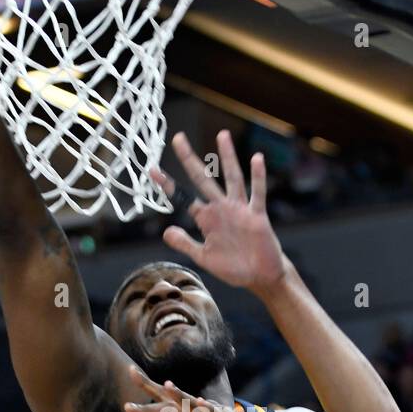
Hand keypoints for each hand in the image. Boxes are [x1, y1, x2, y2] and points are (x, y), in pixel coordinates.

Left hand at [124, 367, 298, 411]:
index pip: (164, 409)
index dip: (145, 408)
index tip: (126, 406)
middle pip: (172, 397)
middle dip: (152, 387)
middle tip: (131, 372)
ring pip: (193, 403)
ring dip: (180, 395)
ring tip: (166, 386)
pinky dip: (208, 410)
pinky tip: (199, 403)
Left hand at [152, 130, 288, 295]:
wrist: (260, 277)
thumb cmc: (234, 268)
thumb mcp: (204, 258)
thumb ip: (186, 244)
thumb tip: (165, 232)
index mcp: (207, 219)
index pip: (184, 197)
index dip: (169, 185)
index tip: (152, 170)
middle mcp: (221, 209)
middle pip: (203, 179)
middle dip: (190, 160)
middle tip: (178, 138)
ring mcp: (240, 210)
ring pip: (231, 178)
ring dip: (227, 157)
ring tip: (221, 134)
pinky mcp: (257, 216)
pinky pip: (257, 193)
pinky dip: (258, 176)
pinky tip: (256, 158)